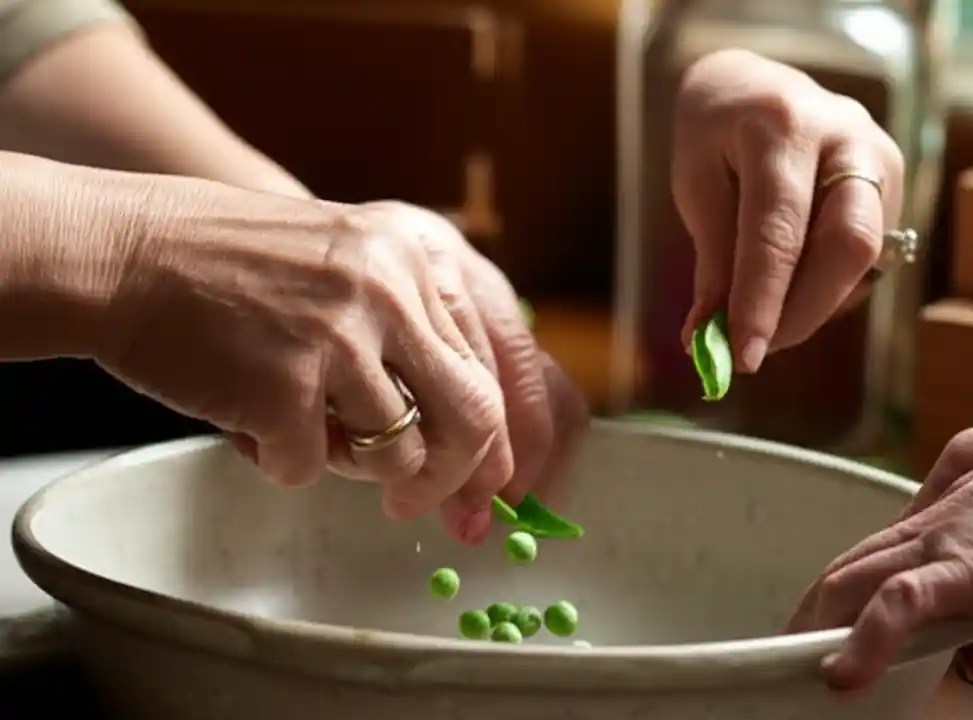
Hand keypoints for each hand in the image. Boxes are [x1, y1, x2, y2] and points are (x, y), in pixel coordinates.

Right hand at [96, 183, 585, 541]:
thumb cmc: (232, 269)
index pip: (508, 362)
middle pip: (476, 417)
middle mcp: (396, 286)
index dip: (510, 440)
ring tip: (302, 423)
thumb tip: (489, 445)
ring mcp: (345, 334)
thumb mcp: (354, 265)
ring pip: (401, 454)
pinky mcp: (290, 385)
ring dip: (352, 463)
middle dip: (456, 478)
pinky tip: (245, 413)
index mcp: (422, 251)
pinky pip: (312, 468)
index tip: (499, 486)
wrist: (122, 251)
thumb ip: (420, 334)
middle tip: (415, 505)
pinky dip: (278, 460)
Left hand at [673, 49, 903, 371]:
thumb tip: (709, 341)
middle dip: (805, 312)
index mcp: (782, 126)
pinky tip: (793, 289)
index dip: (763, 300)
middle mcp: (846, 136)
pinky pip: (869, 258)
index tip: (743, 357)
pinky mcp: (894, 183)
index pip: (779, 228)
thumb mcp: (696, 185)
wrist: (754, 84)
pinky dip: (828, 290)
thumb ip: (713, 262)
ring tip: (764, 319)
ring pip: (863, 259)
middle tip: (758, 350)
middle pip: (848, 243)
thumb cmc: (716, 134)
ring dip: (813, 306)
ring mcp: (880, 157)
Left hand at [788, 399, 972, 700]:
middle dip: (835, 624)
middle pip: (862, 568)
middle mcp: (955, 502)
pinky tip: (841, 680)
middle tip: (813, 665)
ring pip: (865, 588)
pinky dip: (866, 644)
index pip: (897, 545)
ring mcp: (960, 530)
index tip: (840, 633)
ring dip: (890, 655)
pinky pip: (898, 606)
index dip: (865, 596)